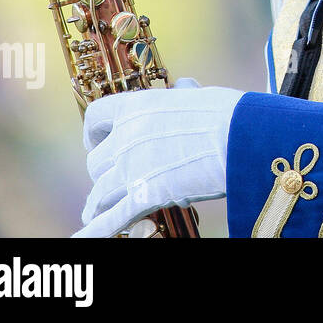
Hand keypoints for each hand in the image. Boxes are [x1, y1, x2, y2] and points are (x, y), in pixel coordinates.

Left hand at [75, 78, 243, 237]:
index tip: (96, 141)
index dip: (93, 133)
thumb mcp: (200, 96)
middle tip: (117, 177)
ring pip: (100, 192)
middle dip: (104, 172)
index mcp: (136, 108)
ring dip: (100, 202)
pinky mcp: (145, 197)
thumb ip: (183, 94)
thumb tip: (184, 86)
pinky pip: (112, 219)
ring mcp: (131, 169)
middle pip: (96, 162)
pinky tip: (83, 236)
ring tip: (97, 210)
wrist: (239, 138)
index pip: (96, 118)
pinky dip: (95, 230)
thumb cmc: (226, 113)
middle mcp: (126, 137)